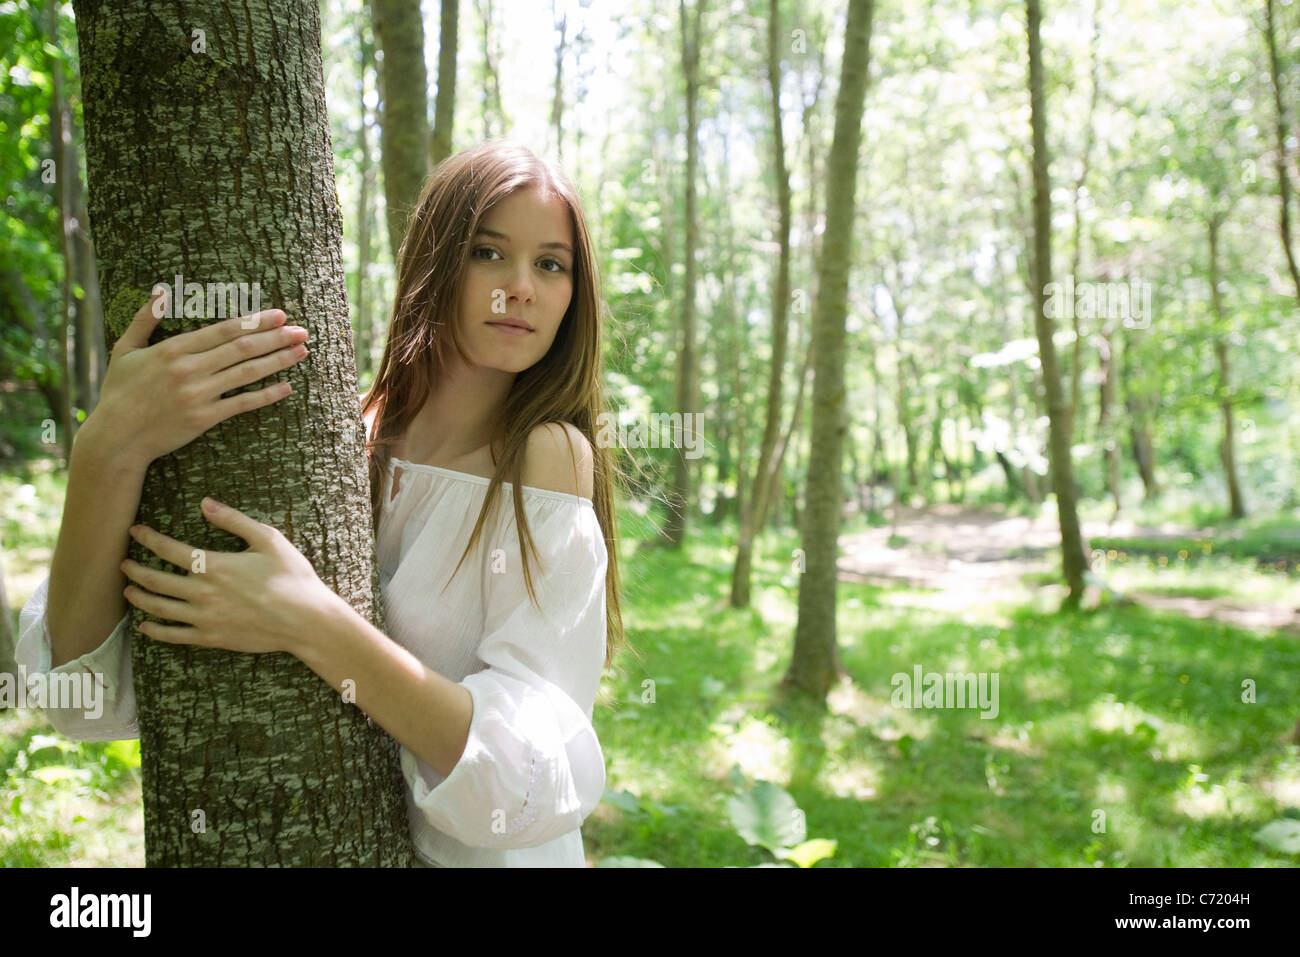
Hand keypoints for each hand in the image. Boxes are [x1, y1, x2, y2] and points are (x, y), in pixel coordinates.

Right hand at [86, 288, 309, 467]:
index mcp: (173, 349)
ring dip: (278, 360)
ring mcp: (198, 395)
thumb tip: (159, 291)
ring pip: (247, 373)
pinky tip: (287, 387)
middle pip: (242, 348)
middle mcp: (189, 369)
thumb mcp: (124, 349)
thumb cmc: (119, 391)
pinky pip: (242, 404)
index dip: (255, 321)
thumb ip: (144, 319)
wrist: (116, 436)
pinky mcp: (204, 419)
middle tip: (301, 330)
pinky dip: (267, 395)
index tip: (280, 315)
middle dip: (276, 337)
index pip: (224, 329)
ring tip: (302, 351)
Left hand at [119, 497, 339, 656]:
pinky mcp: (211, 637)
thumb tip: (205, 503)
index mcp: (215, 565)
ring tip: (128, 590)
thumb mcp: (268, 539)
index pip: (169, 549)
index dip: (148, 538)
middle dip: (134, 570)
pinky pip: (174, 636)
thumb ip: (234, 520)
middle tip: (124, 563)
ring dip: (139, 597)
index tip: (135, 531)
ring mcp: (204, 618)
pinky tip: (145, 626)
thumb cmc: (292, 577)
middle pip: (156, 580)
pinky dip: (155, 631)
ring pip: (159, 608)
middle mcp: (203, 592)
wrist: (305, 620)